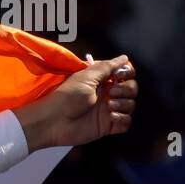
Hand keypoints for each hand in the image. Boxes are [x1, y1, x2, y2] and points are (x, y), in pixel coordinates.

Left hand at [13, 56, 137, 151]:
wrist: (53, 121)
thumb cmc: (66, 96)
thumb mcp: (86, 77)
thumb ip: (106, 67)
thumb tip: (124, 57)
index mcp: (100, 81)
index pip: (124, 74)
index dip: (127, 73)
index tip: (120, 75)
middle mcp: (106, 94)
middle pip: (131, 89)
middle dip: (126, 89)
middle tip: (111, 92)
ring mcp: (107, 110)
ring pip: (130, 105)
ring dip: (124, 104)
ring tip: (109, 106)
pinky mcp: (108, 126)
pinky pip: (126, 122)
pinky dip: (123, 119)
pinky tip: (111, 117)